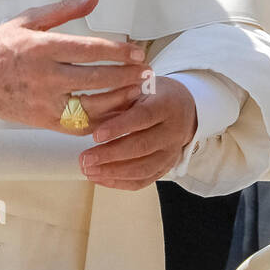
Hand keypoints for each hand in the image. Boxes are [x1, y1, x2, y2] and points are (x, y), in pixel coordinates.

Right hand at [0, 0, 146, 130]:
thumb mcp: (28, 19)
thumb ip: (64, 9)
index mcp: (42, 48)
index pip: (88, 49)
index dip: (117, 52)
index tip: (136, 53)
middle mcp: (44, 77)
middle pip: (96, 78)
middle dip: (127, 76)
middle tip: (146, 73)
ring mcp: (44, 102)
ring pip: (92, 106)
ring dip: (119, 100)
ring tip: (137, 93)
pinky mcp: (43, 121)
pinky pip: (79, 125)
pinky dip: (101, 121)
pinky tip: (115, 112)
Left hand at [78, 76, 197, 189]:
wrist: (184, 109)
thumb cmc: (155, 95)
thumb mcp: (140, 86)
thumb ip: (120, 98)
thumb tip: (90, 110)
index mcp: (166, 105)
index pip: (142, 117)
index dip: (119, 127)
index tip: (96, 135)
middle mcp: (172, 131)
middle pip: (141, 146)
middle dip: (110, 155)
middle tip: (85, 158)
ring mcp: (170, 153)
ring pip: (142, 168)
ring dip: (112, 173)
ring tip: (88, 170)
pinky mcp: (165, 167)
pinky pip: (143, 180)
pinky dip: (120, 183)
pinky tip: (100, 178)